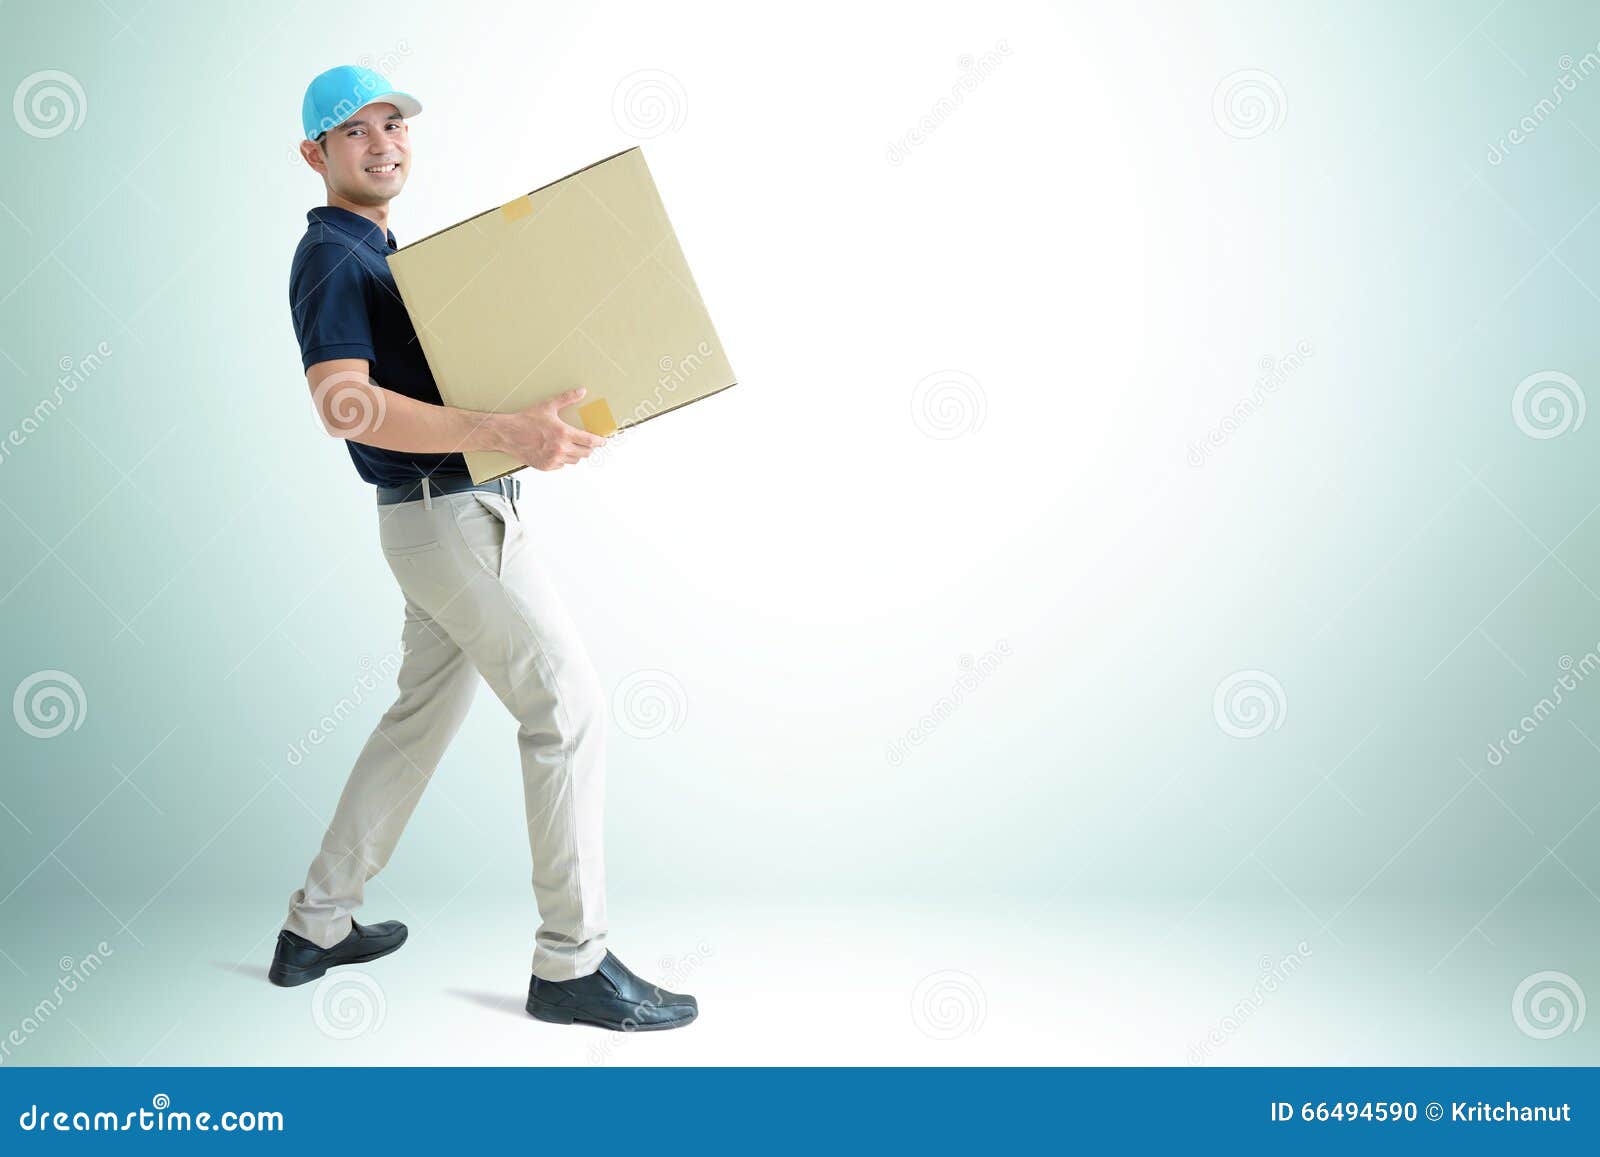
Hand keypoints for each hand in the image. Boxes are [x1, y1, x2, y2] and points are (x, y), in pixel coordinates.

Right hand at [492, 387, 606, 470]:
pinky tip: (557, 451)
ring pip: (574, 460)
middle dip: (589, 448)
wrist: (507, 434)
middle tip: (587, 442)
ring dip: (576, 454)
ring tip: (571, 445)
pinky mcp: (546, 466)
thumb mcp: (547, 406)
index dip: (599, 441)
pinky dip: (563, 459)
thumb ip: (567, 399)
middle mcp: (560, 449)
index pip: (590, 441)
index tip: (603, 441)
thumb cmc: (526, 420)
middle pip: (585, 453)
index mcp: (563, 434)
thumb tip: (582, 391)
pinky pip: (562, 465)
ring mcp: (553, 460)